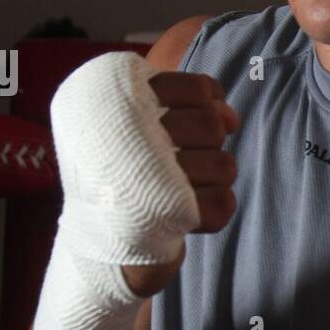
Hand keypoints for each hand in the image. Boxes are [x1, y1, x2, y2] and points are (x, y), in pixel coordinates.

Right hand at [121, 72, 238, 297]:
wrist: (97, 239)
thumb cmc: (127, 173)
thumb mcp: (147, 120)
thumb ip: (193, 105)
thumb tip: (232, 118)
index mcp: (119, 104)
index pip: (198, 89)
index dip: (208, 105)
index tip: (188, 119)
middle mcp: (126, 136)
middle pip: (212, 126)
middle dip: (208, 144)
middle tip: (179, 157)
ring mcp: (145, 178)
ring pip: (222, 166)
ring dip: (211, 178)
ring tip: (179, 186)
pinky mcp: (164, 217)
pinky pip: (222, 205)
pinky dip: (213, 209)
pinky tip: (185, 210)